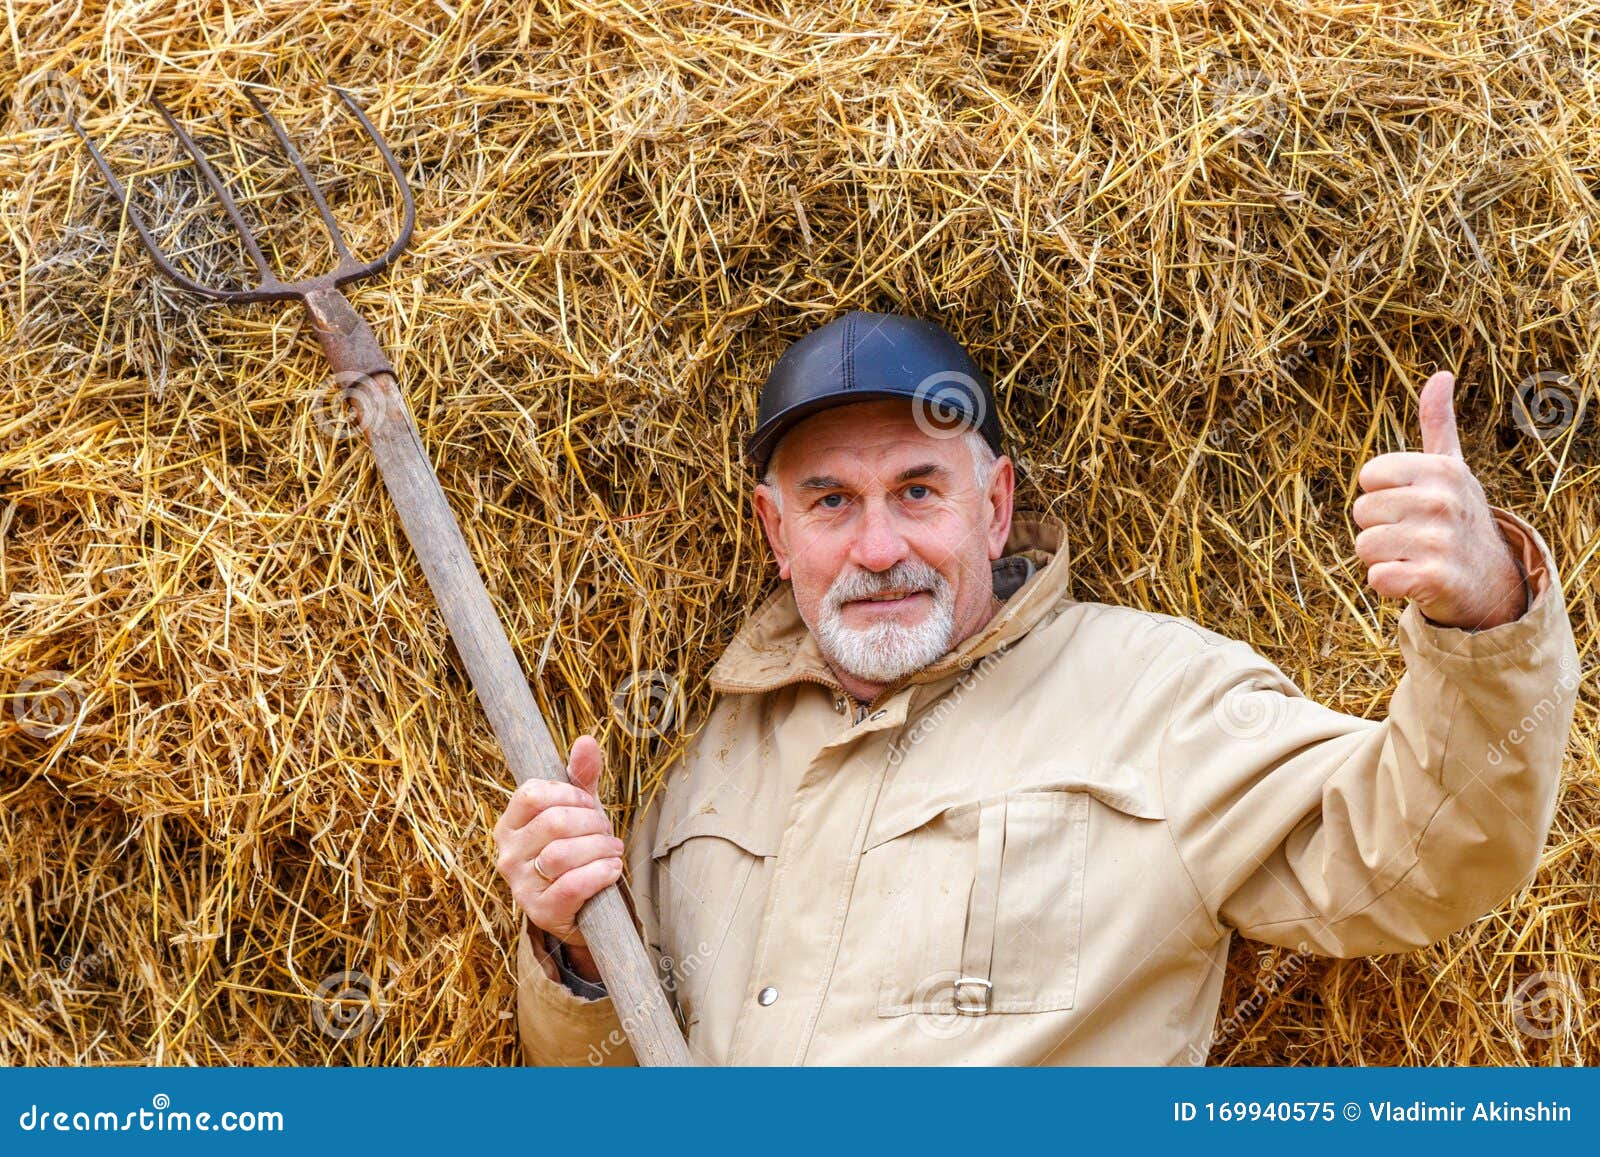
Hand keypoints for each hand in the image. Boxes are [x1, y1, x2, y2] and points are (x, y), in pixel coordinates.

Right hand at [493, 736, 622, 980]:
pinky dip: (599, 874)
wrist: (582, 905)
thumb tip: (586, 740)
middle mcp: (507, 855)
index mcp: (510, 825)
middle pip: (553, 822)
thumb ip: (581, 777)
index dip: (568, 794)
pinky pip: (571, 886)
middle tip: (607, 831)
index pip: (531, 795)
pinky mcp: (540, 912)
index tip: (589, 803)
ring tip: (613, 850)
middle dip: (591, 822)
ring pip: (561, 855)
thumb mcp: (579, 810)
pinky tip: (613, 869)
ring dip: (599, 848)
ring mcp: (520, 886)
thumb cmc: (576, 849)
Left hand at [1353, 371, 1525, 630]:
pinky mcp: (1435, 580)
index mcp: (1441, 470)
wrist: (1492, 582)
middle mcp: (1442, 501)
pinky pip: (1377, 578)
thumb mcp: (1451, 468)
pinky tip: (1415, 579)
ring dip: (1381, 557)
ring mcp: (1440, 541)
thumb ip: (1438, 425)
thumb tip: (1441, 374)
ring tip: (1414, 556)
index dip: (1380, 494)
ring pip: (1364, 546)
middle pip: (1361, 512)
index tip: (1409, 503)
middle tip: (1413, 535)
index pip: (1368, 476)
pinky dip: (1387, 583)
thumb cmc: (1457, 518)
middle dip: (1378, 528)